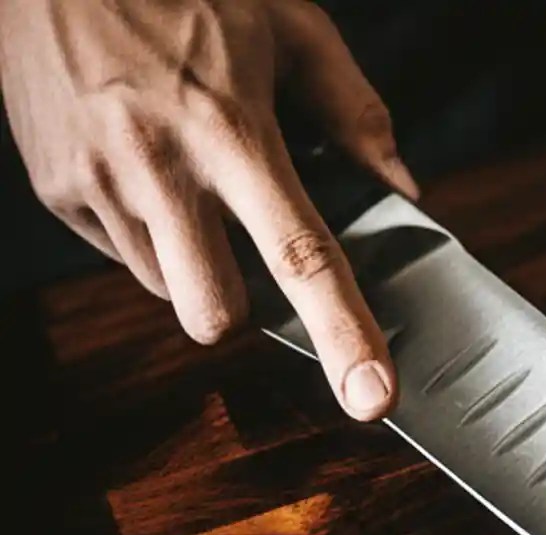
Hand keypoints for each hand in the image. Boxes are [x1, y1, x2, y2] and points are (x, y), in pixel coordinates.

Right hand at [0, 0, 417, 419]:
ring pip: (164, 290)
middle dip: (241, 307)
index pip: (302, 256)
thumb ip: (355, 112)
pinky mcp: (54, 189)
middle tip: (247, 248)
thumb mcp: (289, 27)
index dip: (344, 334)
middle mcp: (162, 167)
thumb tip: (402, 189)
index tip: (372, 396)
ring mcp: (97, 182)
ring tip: (186, 178)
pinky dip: (146, 234)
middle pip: (214, 312)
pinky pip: (119, 254)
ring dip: (191, 263)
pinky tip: (143, 167)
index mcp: (234, 131)